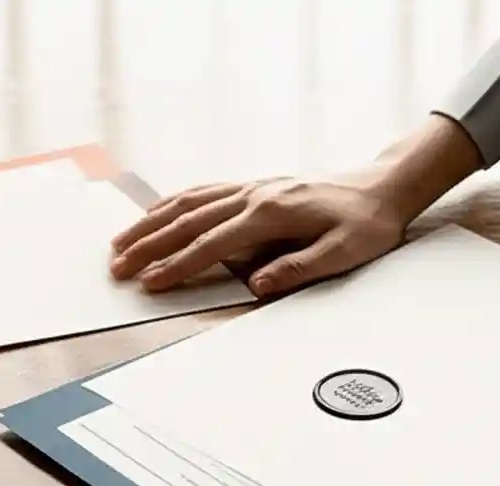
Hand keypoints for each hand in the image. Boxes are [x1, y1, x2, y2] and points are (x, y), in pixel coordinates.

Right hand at [109, 114, 482, 295]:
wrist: (382, 186)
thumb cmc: (366, 222)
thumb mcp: (343, 252)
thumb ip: (298, 269)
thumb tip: (257, 285)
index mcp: (271, 214)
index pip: (212, 244)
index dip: (178, 265)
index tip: (149, 282)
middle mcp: (254, 195)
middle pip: (187, 220)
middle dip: (148, 244)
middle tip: (117, 266)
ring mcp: (252, 186)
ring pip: (188, 202)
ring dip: (151, 221)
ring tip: (120, 241)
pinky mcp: (255, 186)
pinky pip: (203, 191)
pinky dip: (173, 202)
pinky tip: (158, 212)